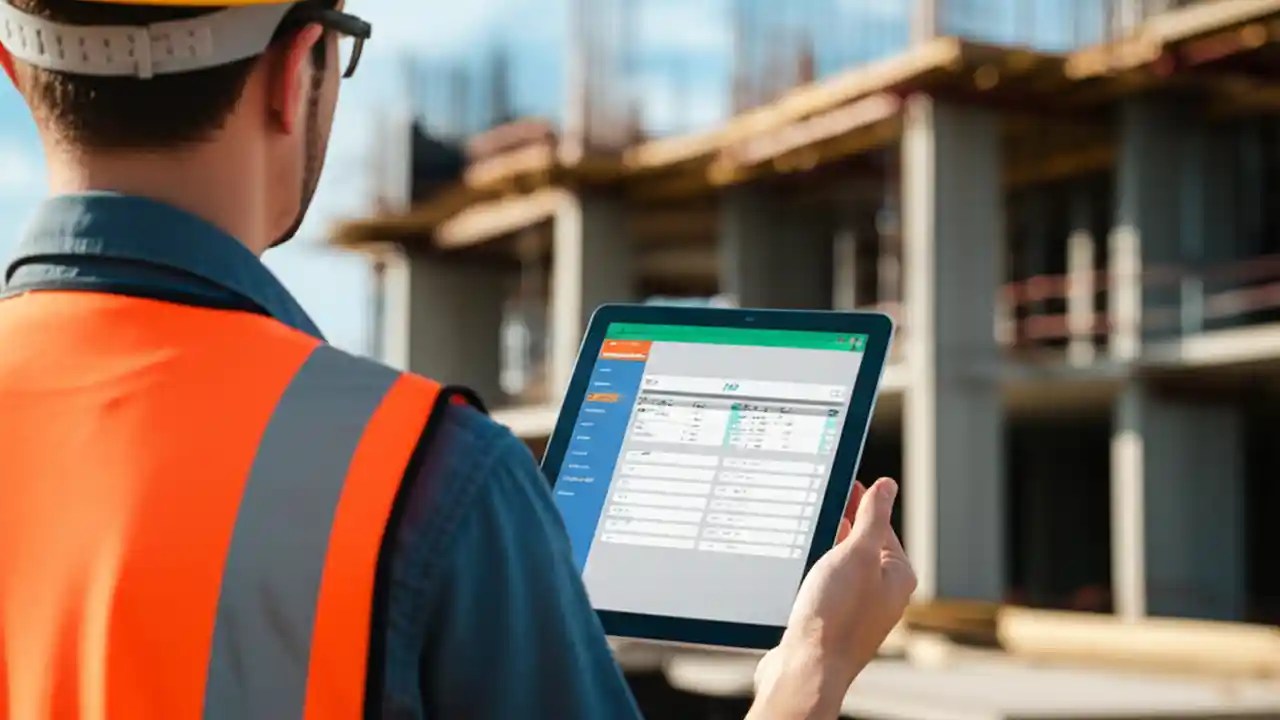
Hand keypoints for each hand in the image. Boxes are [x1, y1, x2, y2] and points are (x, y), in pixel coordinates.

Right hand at [748, 478, 915, 718]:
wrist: (806, 668)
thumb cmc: (835, 614)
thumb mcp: (855, 553)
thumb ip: (872, 517)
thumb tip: (887, 486)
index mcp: (897, 575)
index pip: (882, 527)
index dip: (862, 502)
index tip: (842, 483)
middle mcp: (883, 595)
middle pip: (863, 547)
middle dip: (844, 524)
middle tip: (821, 502)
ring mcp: (859, 612)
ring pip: (843, 569)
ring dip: (827, 550)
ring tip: (807, 532)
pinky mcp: (834, 624)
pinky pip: (828, 589)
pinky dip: (816, 573)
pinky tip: (799, 569)